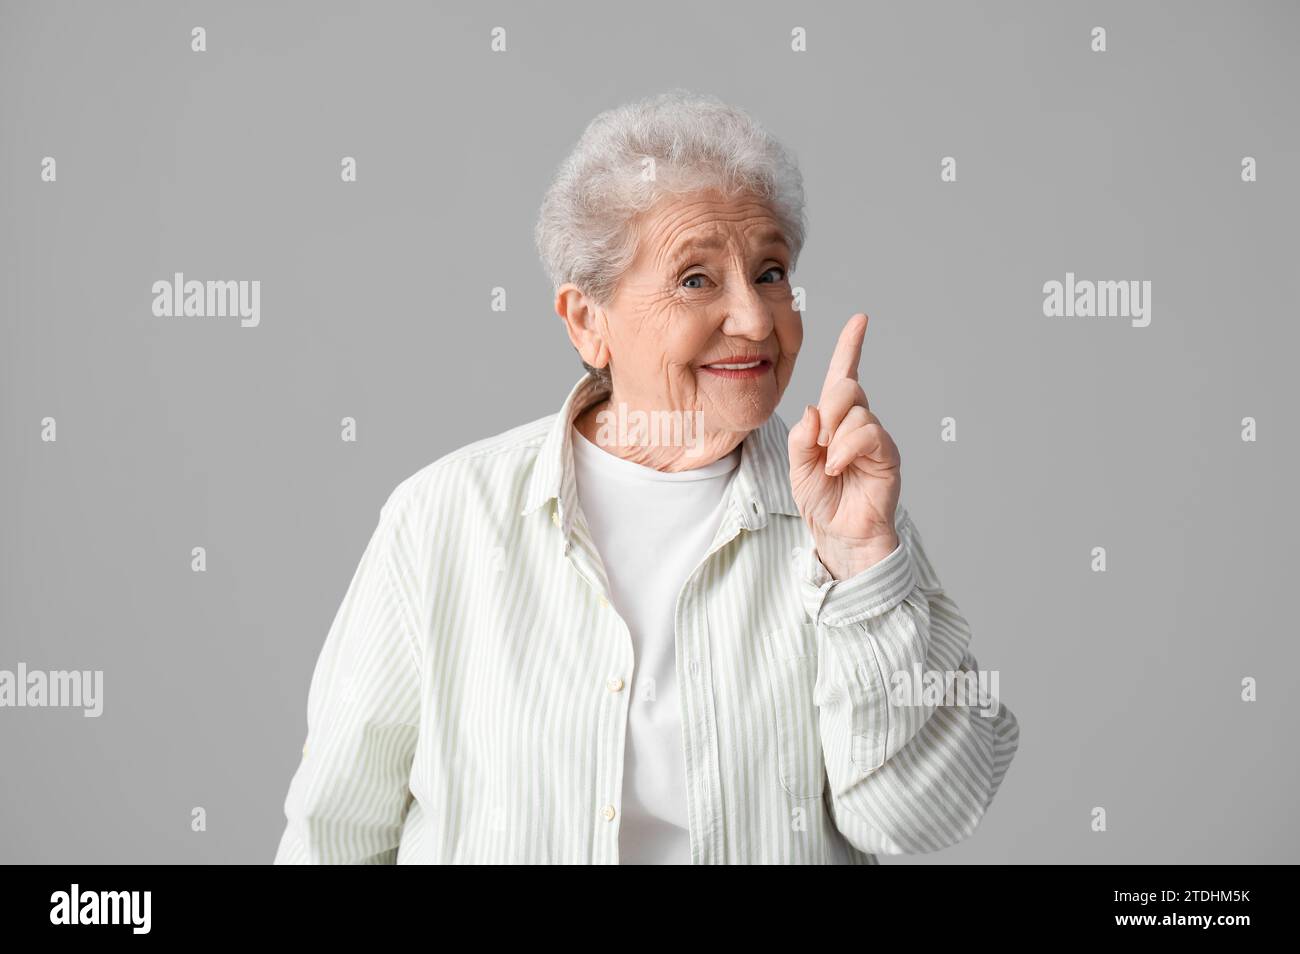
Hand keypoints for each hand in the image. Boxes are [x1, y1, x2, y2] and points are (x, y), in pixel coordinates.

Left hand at [787, 313, 901, 579]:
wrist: (838, 535)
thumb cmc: (821, 500)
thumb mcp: (797, 466)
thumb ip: (800, 437)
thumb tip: (813, 410)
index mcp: (834, 421)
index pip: (844, 376)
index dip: (851, 347)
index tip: (860, 320)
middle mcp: (858, 424)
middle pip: (848, 387)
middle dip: (829, 406)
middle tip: (818, 441)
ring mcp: (875, 439)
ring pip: (857, 412)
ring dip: (835, 437)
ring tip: (829, 466)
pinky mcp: (887, 456)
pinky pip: (868, 434)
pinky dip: (846, 448)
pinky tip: (838, 467)